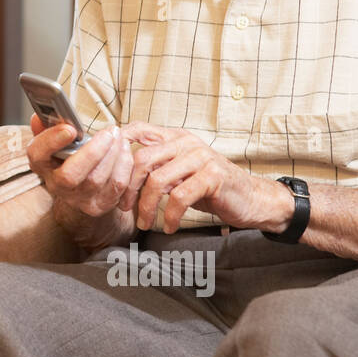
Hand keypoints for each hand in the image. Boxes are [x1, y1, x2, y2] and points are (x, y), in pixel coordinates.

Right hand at [26, 115, 133, 234]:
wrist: (80, 186)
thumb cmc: (68, 155)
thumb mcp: (55, 138)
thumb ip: (48, 124)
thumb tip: (40, 117)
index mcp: (41, 163)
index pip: (37, 154)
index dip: (52, 141)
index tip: (70, 129)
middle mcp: (56, 185)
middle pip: (70, 176)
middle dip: (92, 152)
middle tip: (109, 132)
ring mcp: (78, 199)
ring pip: (97, 180)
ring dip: (113, 154)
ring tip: (118, 136)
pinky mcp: (100, 205)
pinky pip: (116, 186)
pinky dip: (124, 165)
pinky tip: (124, 149)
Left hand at [118, 121, 291, 232]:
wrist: (250, 199)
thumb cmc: (209, 187)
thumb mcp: (179, 173)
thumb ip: (156, 168)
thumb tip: (118, 176)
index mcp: (175, 137)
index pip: (138, 130)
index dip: (118, 147)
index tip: (108, 170)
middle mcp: (186, 143)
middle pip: (141, 159)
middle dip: (128, 187)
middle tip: (124, 208)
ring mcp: (200, 158)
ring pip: (158, 180)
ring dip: (146, 206)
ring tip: (144, 222)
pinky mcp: (212, 177)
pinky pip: (179, 197)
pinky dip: (170, 215)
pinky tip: (169, 226)